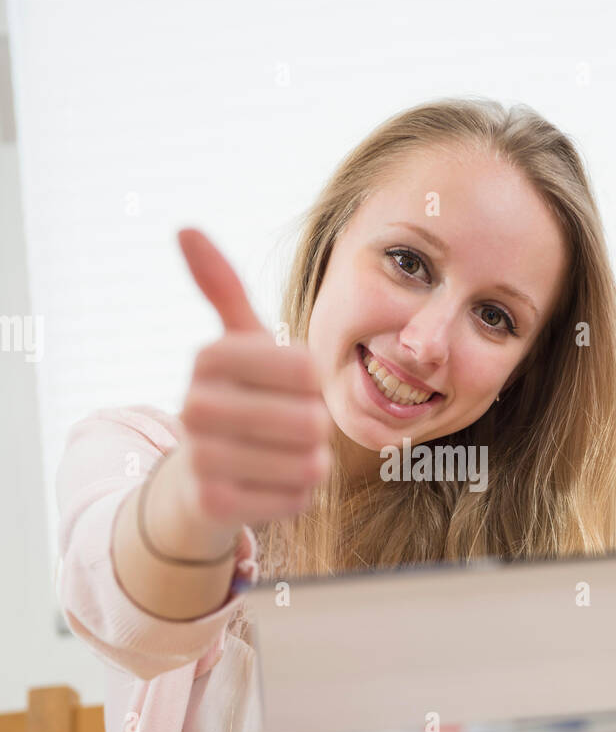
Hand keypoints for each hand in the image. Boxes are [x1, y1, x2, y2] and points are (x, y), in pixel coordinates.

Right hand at [175, 228, 332, 528]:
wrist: (197, 482)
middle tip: (292, 429)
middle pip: (309, 420)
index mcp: (207, 358)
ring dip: (311, 463)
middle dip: (314, 429)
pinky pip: (295, 500)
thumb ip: (222, 288)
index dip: (315, 383)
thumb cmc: (235, 401)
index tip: (296, 386)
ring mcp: (201, 458)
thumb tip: (184, 227)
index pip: (305, 368)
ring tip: (285, 456)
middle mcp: (194, 406)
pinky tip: (273, 485)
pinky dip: (298, 496)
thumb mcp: (236, 344)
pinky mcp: (214, 504)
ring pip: (306, 463)